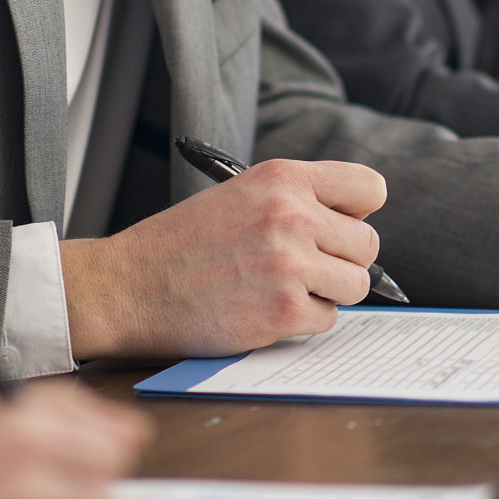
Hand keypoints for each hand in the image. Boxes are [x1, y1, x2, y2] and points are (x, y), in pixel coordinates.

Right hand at [59, 157, 384, 358]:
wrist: (128, 287)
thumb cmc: (182, 244)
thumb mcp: (241, 194)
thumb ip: (297, 201)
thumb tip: (355, 226)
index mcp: (284, 178)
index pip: (370, 188)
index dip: (358, 213)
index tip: (341, 226)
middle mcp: (293, 215)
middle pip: (368, 244)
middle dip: (341, 260)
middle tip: (303, 267)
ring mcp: (291, 264)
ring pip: (355, 285)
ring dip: (326, 293)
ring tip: (281, 288)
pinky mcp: (284, 310)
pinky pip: (328, 319)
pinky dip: (302, 321)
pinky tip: (265, 309)